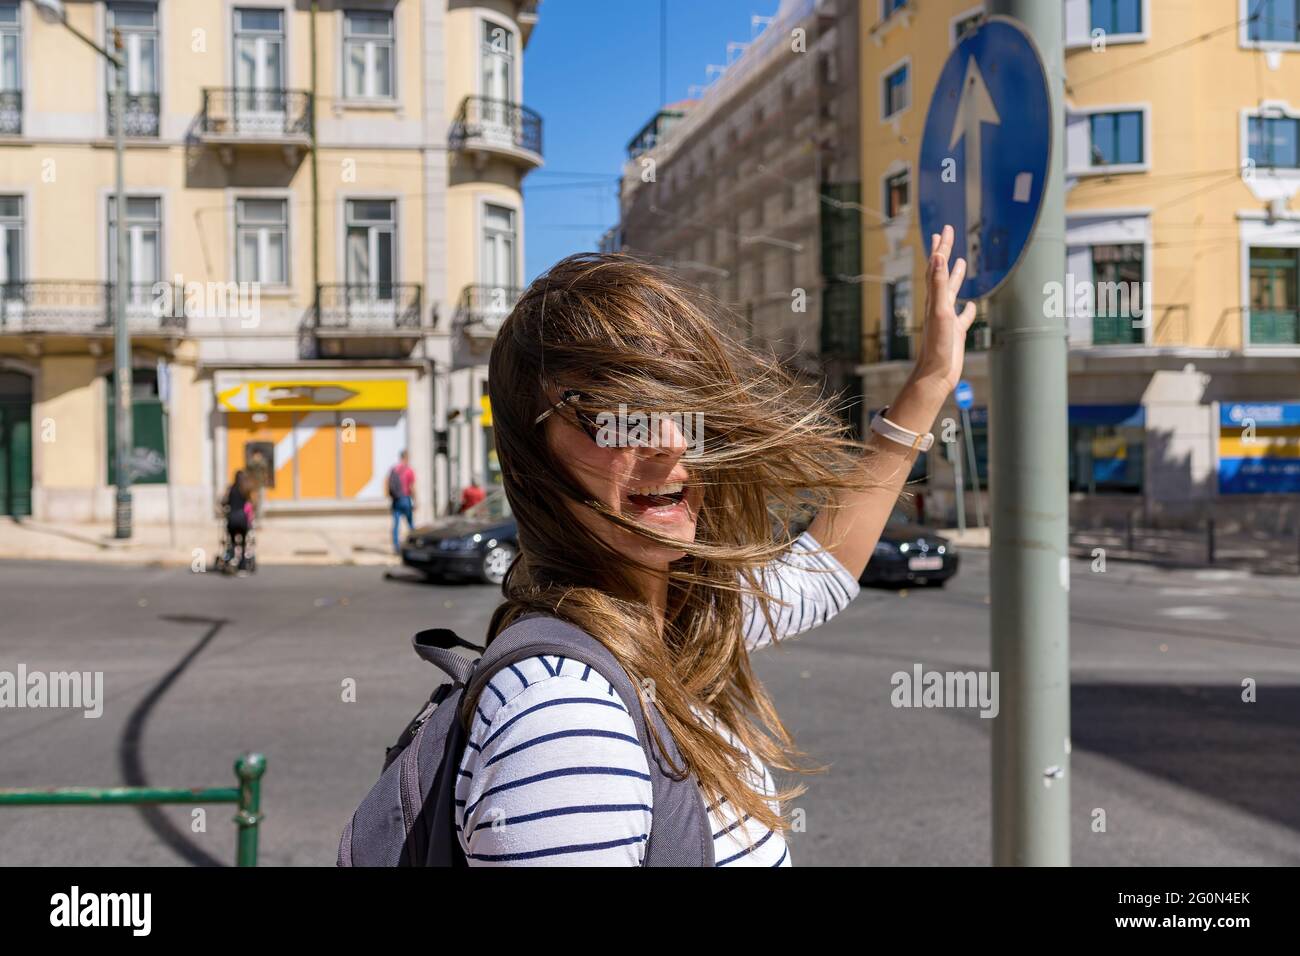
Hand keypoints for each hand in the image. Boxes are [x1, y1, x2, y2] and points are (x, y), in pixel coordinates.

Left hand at [912, 225, 976, 394]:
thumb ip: (939, 284)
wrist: (936, 374)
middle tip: (947, 234)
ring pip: (952, 292)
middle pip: (941, 273)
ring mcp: (946, 318)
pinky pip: (963, 317)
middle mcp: (938, 305)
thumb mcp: (940, 311)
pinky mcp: (955, 332)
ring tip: (960, 262)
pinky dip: (967, 309)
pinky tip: (971, 306)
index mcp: (934, 298)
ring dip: (955, 275)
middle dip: (944, 252)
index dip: (941, 247)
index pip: (937, 266)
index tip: (944, 229)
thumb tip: (939, 257)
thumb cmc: (937, 345)